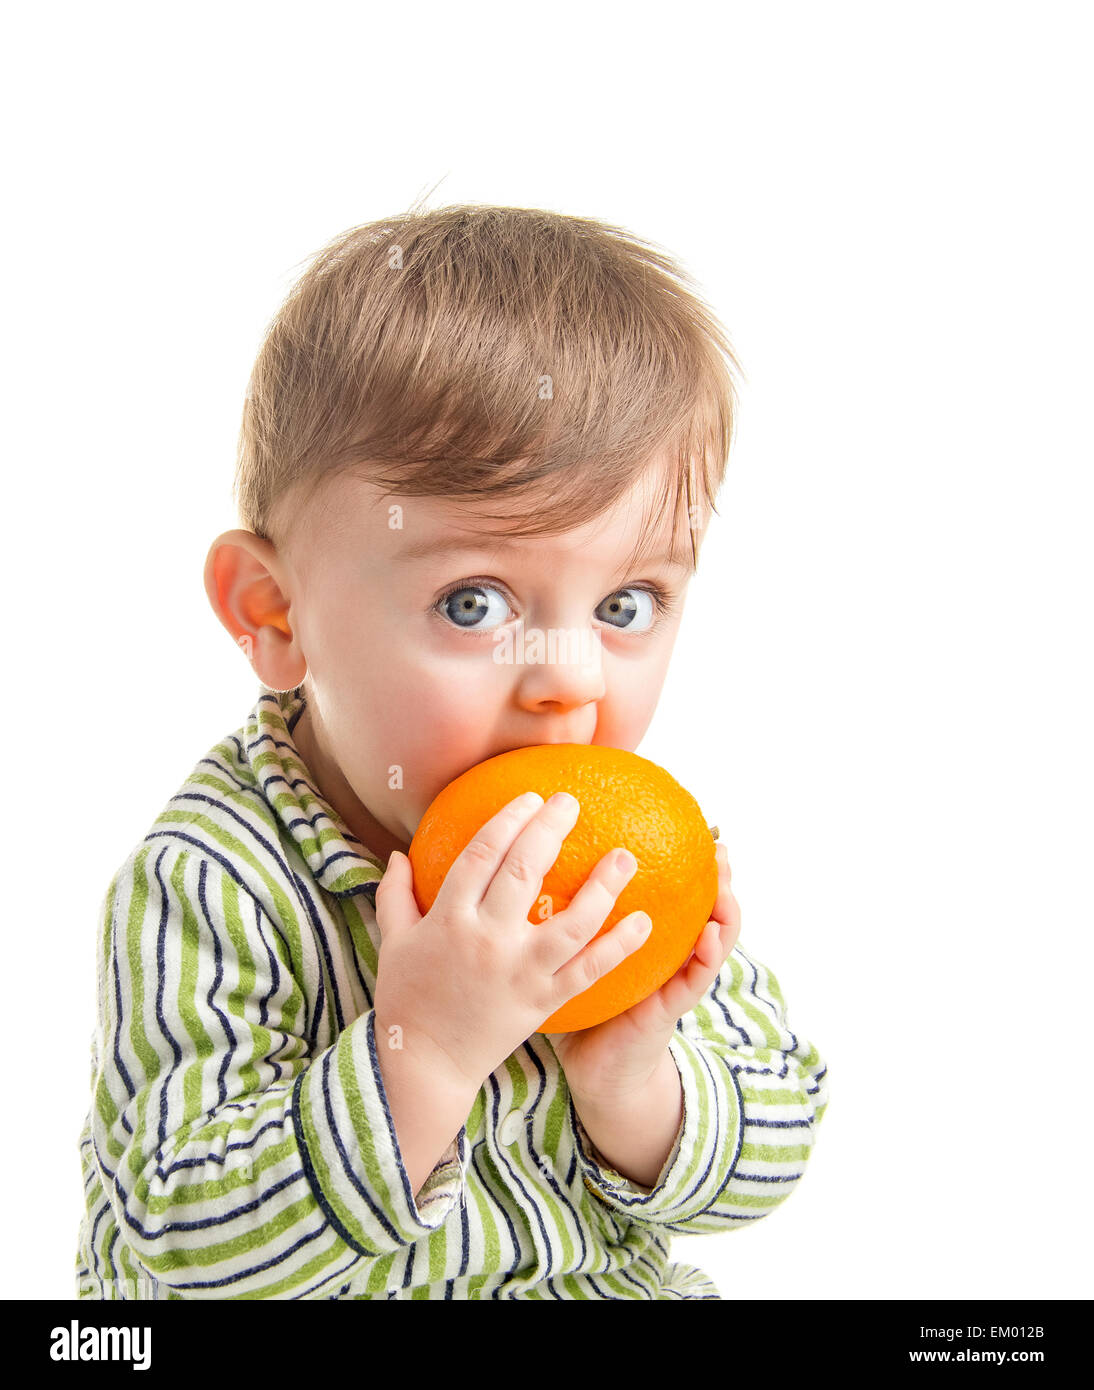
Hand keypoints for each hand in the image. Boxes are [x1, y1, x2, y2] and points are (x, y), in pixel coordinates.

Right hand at [373, 791, 653, 1092]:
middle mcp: (486, 940)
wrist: (425, 1064)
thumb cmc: (406, 999)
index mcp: (449, 919)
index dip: (507, 820)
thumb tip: (397, 854)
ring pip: (570, 922)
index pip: (481, 854)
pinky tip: (644, 922)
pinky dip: (619, 946)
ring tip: (624, 856)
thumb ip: (395, 895)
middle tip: (570, 803)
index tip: (529, 799)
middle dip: (550, 829)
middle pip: (524, 871)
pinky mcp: (542, 1000)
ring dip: (602, 886)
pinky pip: (588, 970)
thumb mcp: (394, 942)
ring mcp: (518, 971)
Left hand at [548, 842, 740, 1106]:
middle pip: (698, 906)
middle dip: (713, 872)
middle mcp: (665, 955)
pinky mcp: (669, 1011)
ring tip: (725, 882)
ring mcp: (672, 982)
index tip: (684, 822)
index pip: (669, 892)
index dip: (679, 860)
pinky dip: (707, 956)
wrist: (596, 1073)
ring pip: (711, 939)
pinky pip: (693, 981)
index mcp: (642, 939)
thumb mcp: (570, 959)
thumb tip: (523, 863)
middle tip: (716, 837)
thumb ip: (560, 920)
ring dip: (724, 908)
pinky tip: (708, 935)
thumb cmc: (578, 1012)